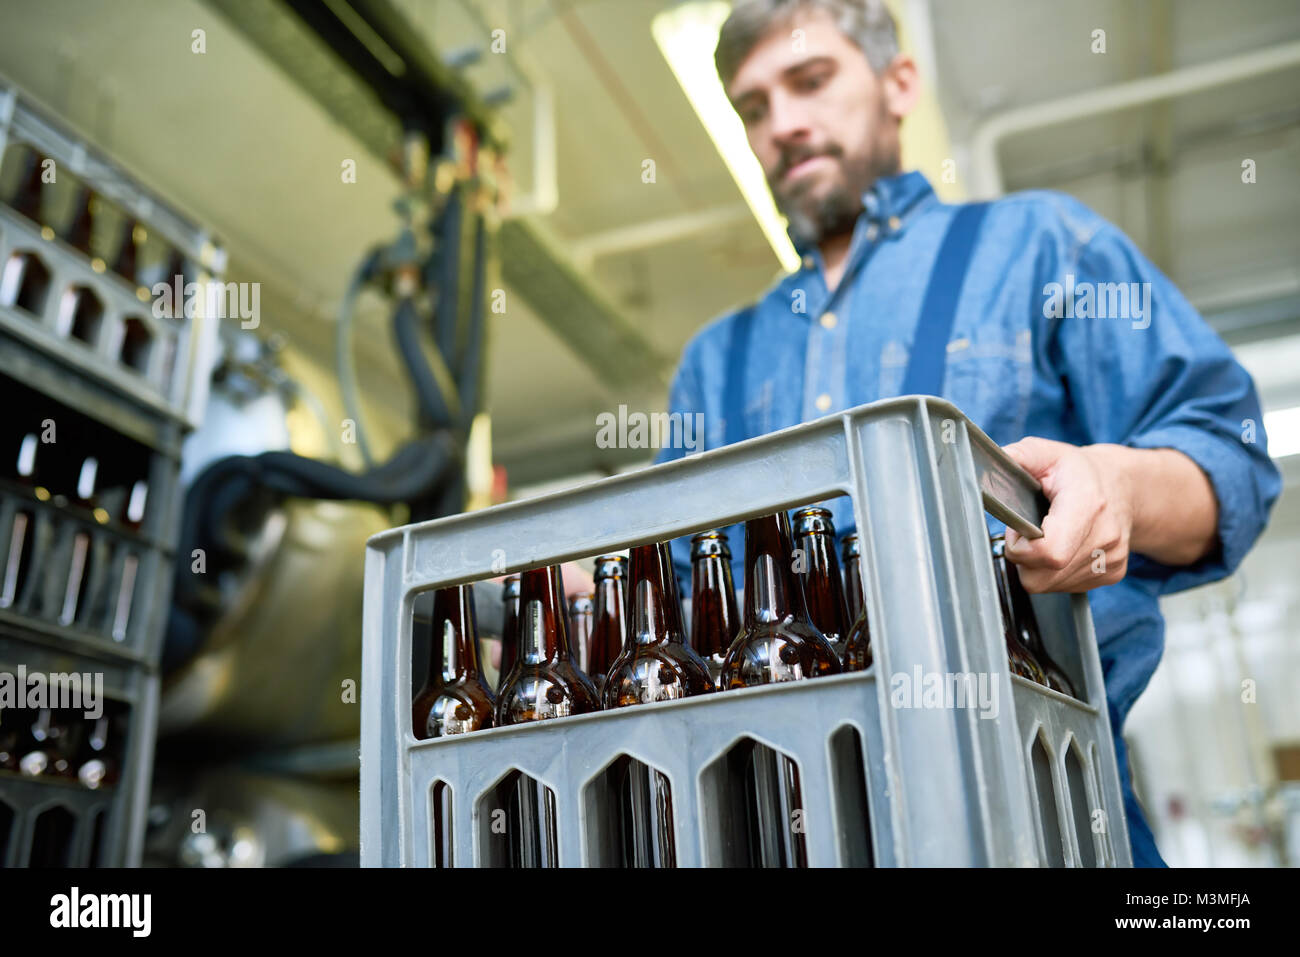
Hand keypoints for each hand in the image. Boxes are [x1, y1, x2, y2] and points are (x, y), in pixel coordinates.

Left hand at [1000, 437, 1134, 592]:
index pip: (1047, 552)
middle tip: (1029, 531)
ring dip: (1037, 566)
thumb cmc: (1079, 472)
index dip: (1020, 546)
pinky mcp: (1112, 573)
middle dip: (1023, 558)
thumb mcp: (1047, 453)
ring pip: (1048, 586)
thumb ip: (1017, 457)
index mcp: (1087, 504)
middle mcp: (1104, 536)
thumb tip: (983, 465)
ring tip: (1046, 536)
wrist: (1125, 488)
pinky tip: (1062, 547)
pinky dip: (1054, 573)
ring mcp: (1110, 560)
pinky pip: (1065, 588)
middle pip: (1040, 576)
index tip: (1019, 527)